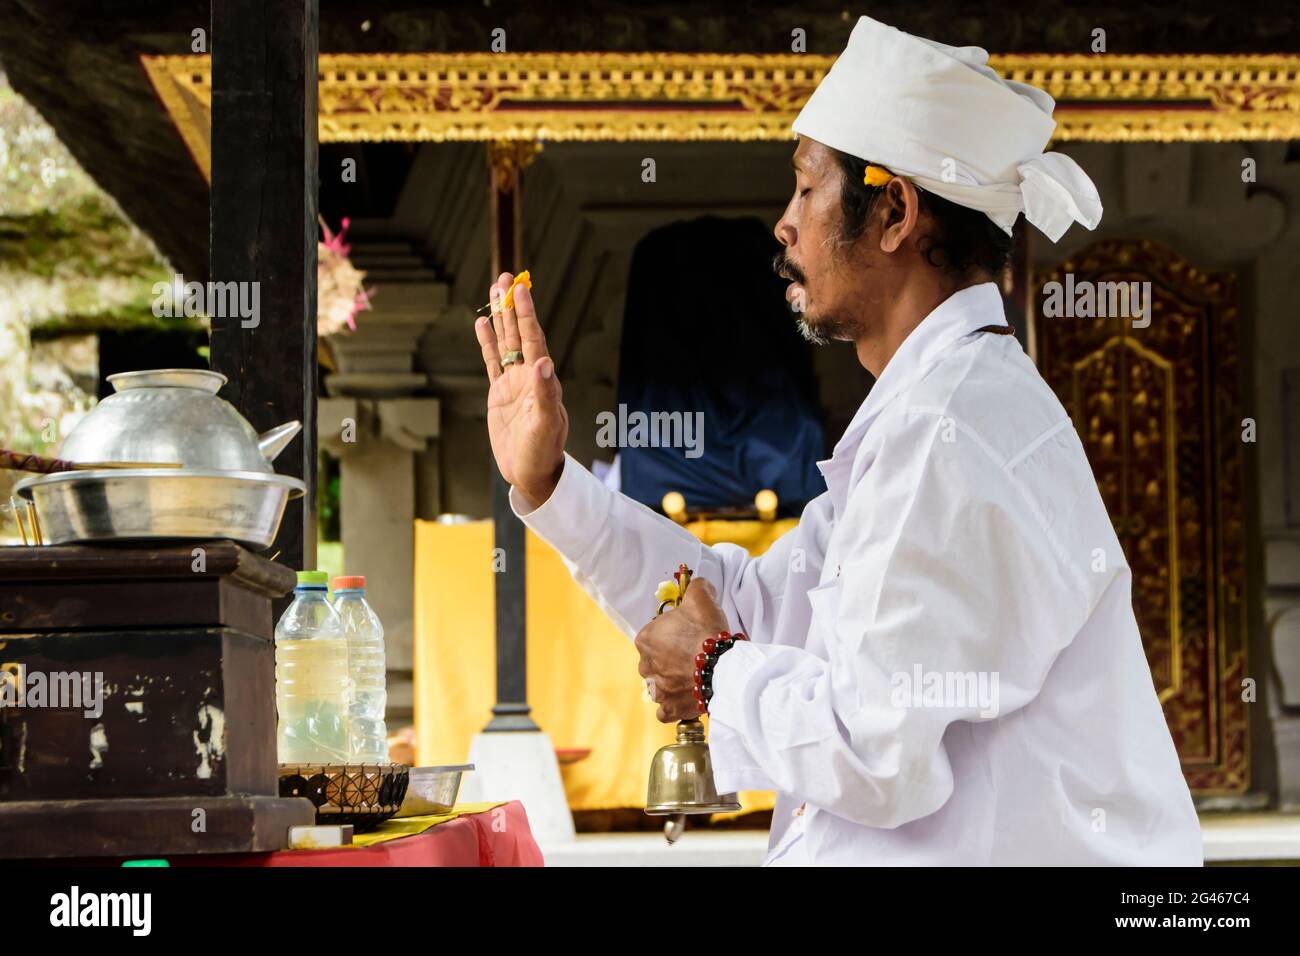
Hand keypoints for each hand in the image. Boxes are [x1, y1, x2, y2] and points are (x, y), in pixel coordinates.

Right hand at [475, 273, 568, 506]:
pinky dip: (488, 342)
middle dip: (514, 306)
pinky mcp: (500, 393)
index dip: (527, 315)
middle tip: (507, 276)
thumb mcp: (544, 424)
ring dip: (501, 318)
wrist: (530, 473)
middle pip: (519, 334)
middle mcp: (530, 376)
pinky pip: (492, 362)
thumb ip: (544, 393)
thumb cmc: (541, 451)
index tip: (521, 289)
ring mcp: (514, 382)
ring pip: (505, 343)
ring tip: (495, 290)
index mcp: (543, 380)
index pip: (533, 340)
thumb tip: (543, 362)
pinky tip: (482, 323)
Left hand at [635, 578, 730, 721]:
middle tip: (693, 655)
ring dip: (672, 682)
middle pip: (656, 660)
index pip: (654, 635)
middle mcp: (645, 666)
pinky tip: (686, 698)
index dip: (671, 634)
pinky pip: (665, 710)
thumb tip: (699, 584)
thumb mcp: (701, 597)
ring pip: (660, 685)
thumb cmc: (707, 631)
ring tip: (693, 677)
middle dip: (670, 659)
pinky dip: (674, 705)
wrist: (721, 667)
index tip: (687, 635)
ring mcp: (656, 690)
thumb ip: (696, 587)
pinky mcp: (669, 708)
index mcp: (645, 639)